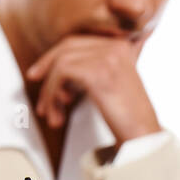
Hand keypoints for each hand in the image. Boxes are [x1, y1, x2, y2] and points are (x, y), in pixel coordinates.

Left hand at [25, 34, 160, 141]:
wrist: (143, 138)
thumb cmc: (130, 118)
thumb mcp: (118, 84)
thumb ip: (105, 68)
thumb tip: (76, 69)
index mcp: (121, 45)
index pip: (79, 41)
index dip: (54, 56)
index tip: (39, 74)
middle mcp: (115, 46)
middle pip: (67, 46)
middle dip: (46, 67)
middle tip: (36, 87)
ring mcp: (107, 57)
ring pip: (61, 63)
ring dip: (49, 91)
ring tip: (52, 114)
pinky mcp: (97, 72)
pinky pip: (62, 74)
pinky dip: (53, 94)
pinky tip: (59, 112)